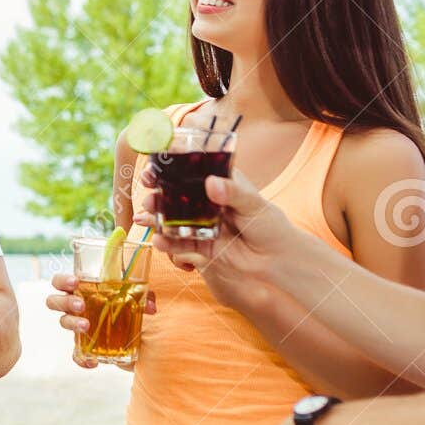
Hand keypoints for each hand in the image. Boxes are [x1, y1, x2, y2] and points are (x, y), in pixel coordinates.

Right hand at [46, 271, 156, 369]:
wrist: (136, 337)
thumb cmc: (128, 309)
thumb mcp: (137, 301)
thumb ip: (145, 298)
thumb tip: (150, 306)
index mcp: (82, 290)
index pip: (61, 282)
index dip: (63, 281)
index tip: (75, 282)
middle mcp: (76, 307)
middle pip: (54, 301)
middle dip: (65, 302)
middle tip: (81, 306)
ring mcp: (78, 326)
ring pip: (62, 322)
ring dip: (72, 324)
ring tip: (86, 327)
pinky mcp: (85, 346)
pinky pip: (76, 354)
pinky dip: (81, 358)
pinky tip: (93, 361)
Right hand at [135, 166, 301, 311]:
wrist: (277, 261)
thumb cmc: (270, 226)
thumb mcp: (254, 204)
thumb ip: (233, 193)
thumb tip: (212, 184)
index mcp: (220, 182)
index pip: (192, 169)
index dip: (173, 165)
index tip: (157, 164)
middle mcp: (206, 201)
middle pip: (177, 192)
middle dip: (158, 189)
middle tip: (148, 187)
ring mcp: (201, 223)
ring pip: (173, 217)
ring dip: (157, 214)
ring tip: (147, 213)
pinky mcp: (200, 245)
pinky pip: (180, 242)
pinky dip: (168, 242)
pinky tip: (159, 240)